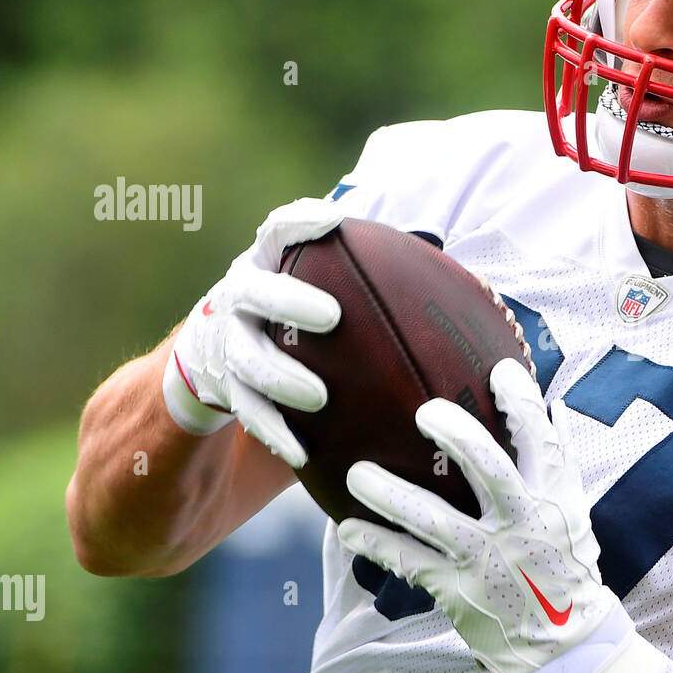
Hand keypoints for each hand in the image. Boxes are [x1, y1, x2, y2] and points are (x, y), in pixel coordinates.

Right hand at [162, 197, 345, 467]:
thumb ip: (369, 281)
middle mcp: (239, 296)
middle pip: (255, 291)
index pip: (278, 230)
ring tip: (317, 396)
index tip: (332, 220)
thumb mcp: (316, 292)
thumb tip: (459, 274)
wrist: (213, 362)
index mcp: (267, 264)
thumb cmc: (292, 319)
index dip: (300, 221)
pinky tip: (300, 451)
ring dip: (280, 376)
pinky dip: (272, 430)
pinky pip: (246, 410)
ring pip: (246, 358)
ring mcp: (226, 343)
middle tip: (332, 316)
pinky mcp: (223, 388)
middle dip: (289, 301)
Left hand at [337, 358, 672, 672]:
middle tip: (424, 412)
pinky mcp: (458, 590)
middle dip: (456, 436)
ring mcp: (487, 558)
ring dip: (391, 495)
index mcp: (552, 499)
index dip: (522, 403)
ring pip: (434, 519)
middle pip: (489, 470)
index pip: (542, 441)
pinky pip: (409, 562)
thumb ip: (558, 463)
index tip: (499, 371)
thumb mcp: (575, 513)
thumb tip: (555, 406)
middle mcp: (521, 524)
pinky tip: (347, 529)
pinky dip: (376, 545)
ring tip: (357, 474)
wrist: (567, 645)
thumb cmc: (567, 568)